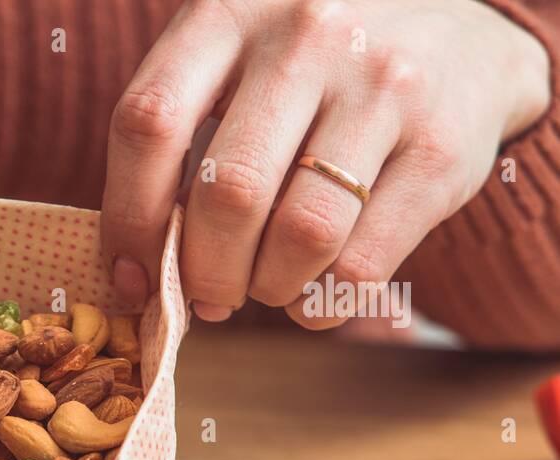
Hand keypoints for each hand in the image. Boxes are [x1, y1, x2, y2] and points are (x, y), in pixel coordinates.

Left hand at [102, 0, 550, 327]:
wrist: (459, 30)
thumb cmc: (311, 69)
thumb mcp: (235, 65)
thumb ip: (180, 145)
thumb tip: (140, 275)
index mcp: (229, 13)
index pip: (149, 124)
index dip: (128, 219)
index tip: (131, 278)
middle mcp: (308, 37)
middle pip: (228, 194)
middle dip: (206, 273)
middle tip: (209, 296)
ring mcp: (383, 86)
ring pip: (301, 235)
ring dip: (268, 288)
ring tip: (266, 285)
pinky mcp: (443, 147)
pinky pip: (363, 264)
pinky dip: (322, 303)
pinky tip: (313, 291)